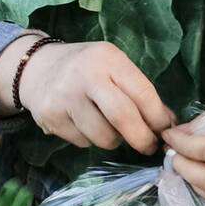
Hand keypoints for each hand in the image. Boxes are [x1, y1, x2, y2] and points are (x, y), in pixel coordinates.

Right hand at [0, 38, 175, 153]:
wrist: (36, 68)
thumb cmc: (86, 69)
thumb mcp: (113, 67)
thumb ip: (138, 91)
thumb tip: (168, 123)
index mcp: (107, 59)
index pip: (142, 93)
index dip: (158, 118)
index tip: (165, 130)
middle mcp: (85, 76)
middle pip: (122, 117)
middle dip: (142, 138)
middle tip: (148, 146)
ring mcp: (65, 98)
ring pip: (103, 136)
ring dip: (114, 140)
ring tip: (110, 128)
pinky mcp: (50, 117)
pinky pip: (83, 142)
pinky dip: (91, 140)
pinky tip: (86, 124)